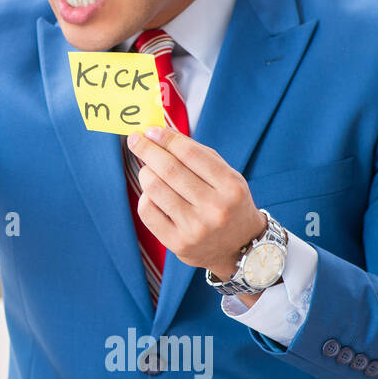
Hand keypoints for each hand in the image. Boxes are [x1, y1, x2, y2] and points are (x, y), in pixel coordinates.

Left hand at [126, 121, 269, 303]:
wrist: (241, 248)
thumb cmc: (229, 203)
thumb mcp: (227, 176)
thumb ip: (198, 154)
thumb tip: (162, 132)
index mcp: (231, 186)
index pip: (190, 154)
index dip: (166, 139)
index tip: (151, 130)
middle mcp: (215, 208)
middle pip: (169, 170)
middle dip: (148, 150)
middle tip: (136, 140)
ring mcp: (196, 228)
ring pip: (155, 189)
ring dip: (145, 172)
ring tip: (146, 167)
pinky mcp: (178, 243)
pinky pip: (148, 212)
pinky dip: (145, 196)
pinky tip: (151, 192)